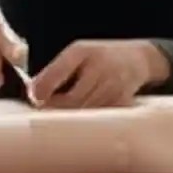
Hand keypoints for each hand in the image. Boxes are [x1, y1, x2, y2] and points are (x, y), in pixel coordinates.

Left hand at [30, 40, 167, 108]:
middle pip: (71, 100)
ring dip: (71, 118)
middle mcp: (99, 66)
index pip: (58, 72)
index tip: (34, 98)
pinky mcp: (124, 100)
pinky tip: (84, 117)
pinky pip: (102, 118)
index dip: (42, 89)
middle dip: (55, 109)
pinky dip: (90, 121)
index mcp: (83, 51)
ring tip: (62, 116)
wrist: (139, 57)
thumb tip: (33, 91)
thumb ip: (58, 69)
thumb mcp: (79, 52)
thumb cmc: (101, 55)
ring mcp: (114, 84)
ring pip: (86, 112)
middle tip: (45, 112)